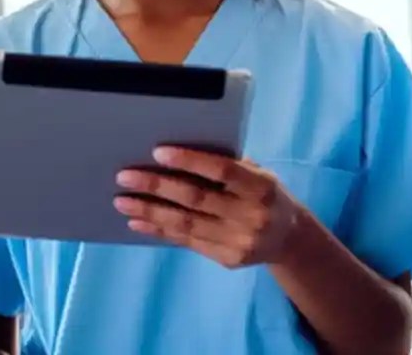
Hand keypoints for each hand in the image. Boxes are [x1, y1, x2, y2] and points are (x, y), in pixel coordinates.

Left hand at [113, 146, 302, 268]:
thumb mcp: (258, 174)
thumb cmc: (264, 194)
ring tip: (122, 201)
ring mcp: (240, 241)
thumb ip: (227, 165)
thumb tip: (175, 153)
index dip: (190, 161)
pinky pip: (187, 242)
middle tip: (125, 176)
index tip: (158, 152)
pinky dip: (159, 230)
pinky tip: (138, 221)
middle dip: (157, 186)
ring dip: (150, 211)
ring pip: (186, 224)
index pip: (223, 171)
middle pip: (197, 199)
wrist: (289, 239)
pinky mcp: (228, 259)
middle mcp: (252, 216)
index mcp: (262, 187)